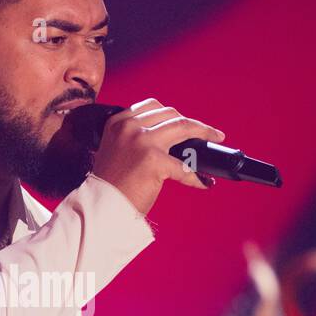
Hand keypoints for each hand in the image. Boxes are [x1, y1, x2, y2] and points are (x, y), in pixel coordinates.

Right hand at [91, 98, 225, 213]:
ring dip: (204, 131)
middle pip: (170, 114)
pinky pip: (185, 167)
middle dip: (192, 122)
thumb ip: (133, 139)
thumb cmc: (110, 186)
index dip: (172, 114)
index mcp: (118, 123)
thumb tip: (167, 140)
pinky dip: (197, 177)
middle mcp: (129, 127)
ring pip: (183, 126)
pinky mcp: (154, 160)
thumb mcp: (115, 151)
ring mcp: (142, 141)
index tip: (184, 121)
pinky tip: (203, 183)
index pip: (151, 107)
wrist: (100, 208)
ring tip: (215, 138)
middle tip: (206, 132)